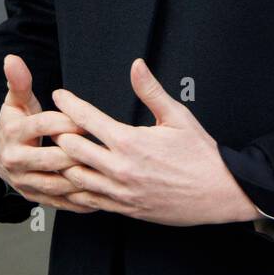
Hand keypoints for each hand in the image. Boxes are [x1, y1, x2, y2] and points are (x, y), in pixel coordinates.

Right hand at [0, 54, 99, 213]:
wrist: (0, 156)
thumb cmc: (17, 121)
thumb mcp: (16, 101)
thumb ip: (19, 81)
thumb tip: (12, 58)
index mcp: (12, 133)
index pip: (42, 125)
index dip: (66, 121)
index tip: (86, 120)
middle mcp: (15, 160)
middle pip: (50, 158)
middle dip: (77, 153)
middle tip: (104, 148)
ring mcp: (23, 182)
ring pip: (56, 184)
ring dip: (81, 179)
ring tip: (106, 172)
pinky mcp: (33, 198)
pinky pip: (59, 202)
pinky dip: (80, 201)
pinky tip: (102, 195)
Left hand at [49, 58, 259, 226]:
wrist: (219, 193)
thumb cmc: (200, 153)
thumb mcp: (177, 116)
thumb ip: (151, 90)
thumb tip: (137, 65)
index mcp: (130, 141)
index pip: (87, 118)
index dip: (68, 104)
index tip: (59, 95)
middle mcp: (120, 168)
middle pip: (71, 148)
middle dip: (59, 133)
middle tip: (54, 122)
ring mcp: (120, 192)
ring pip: (74, 177)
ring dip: (64, 162)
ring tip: (60, 149)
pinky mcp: (124, 209)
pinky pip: (88, 201)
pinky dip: (76, 188)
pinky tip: (74, 178)